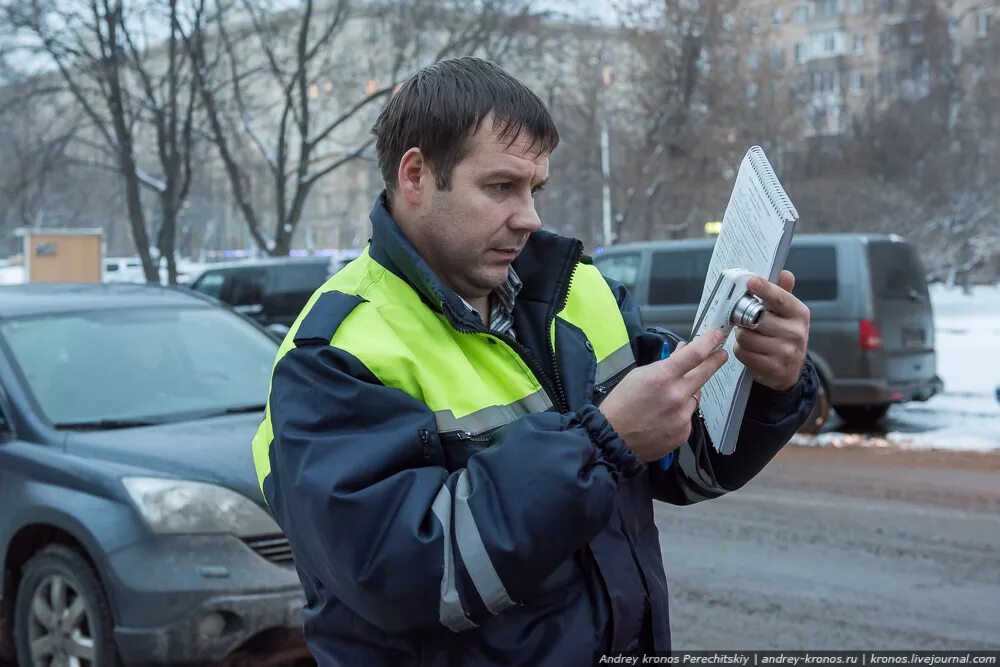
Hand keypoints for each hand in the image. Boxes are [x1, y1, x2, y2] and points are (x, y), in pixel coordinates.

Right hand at [599, 329, 728, 462]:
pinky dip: (680, 413)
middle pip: (706, 372)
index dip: (709, 342)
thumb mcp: (639, 375)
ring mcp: (682, 416)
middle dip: (715, 360)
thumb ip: (665, 364)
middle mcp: (677, 396)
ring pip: (695, 397)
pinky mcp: (684, 432)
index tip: (717, 336)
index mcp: (662, 377)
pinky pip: (688, 416)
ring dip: (687, 393)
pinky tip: (664, 417)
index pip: (695, 354)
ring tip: (665, 401)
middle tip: (721, 354)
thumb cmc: (621, 405)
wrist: (613, 439)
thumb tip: (683, 352)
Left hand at [735, 270, 809, 390]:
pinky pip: (743, 354)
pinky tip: (750, 350)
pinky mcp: (773, 368)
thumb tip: (784, 273)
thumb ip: (782, 293)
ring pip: (746, 337)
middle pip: (755, 319)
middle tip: (743, 319)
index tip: (751, 281)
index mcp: (799, 314)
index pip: (781, 298)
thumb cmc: (784, 334)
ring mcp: (786, 352)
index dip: (765, 289)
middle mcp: (796, 332)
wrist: (790, 368)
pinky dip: (741, 351)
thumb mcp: (787, 313)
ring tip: (749, 336)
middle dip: (743, 319)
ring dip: (741, 336)